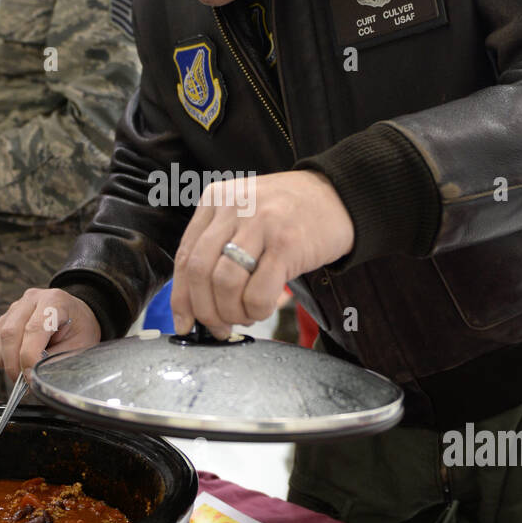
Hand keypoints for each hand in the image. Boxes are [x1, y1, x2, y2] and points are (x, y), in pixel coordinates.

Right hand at [0, 289, 101, 382]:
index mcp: (54, 301)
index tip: (31, 379)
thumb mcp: (79, 345)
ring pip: (0, 338)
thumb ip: (57, 359)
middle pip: (11, 333)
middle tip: (25, 384)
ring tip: (24, 374)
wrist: (76, 315)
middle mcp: (31, 300)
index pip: (34, 329)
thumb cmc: (80, 329)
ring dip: (8, 363)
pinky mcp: (6, 318)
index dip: (29, 357)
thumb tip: (35, 377)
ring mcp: (16, 307)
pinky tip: (19, 363)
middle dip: (14, 364)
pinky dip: (3, 358)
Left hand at [170, 170, 353, 339]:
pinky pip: (258, 293)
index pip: (184, 257)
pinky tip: (267, 306)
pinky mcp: (287, 243)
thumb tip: (194, 304)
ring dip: (232, 312)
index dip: (182, 297)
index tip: (184, 323)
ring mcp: (260, 223)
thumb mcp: (244, 215)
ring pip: (224, 284)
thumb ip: (217, 248)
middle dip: (206, 311)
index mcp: (215, 200)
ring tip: (247, 315)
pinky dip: (257, 310)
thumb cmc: (289, 214)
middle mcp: (233, 207)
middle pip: (199, 272)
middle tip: (220, 327)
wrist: (339, 195)